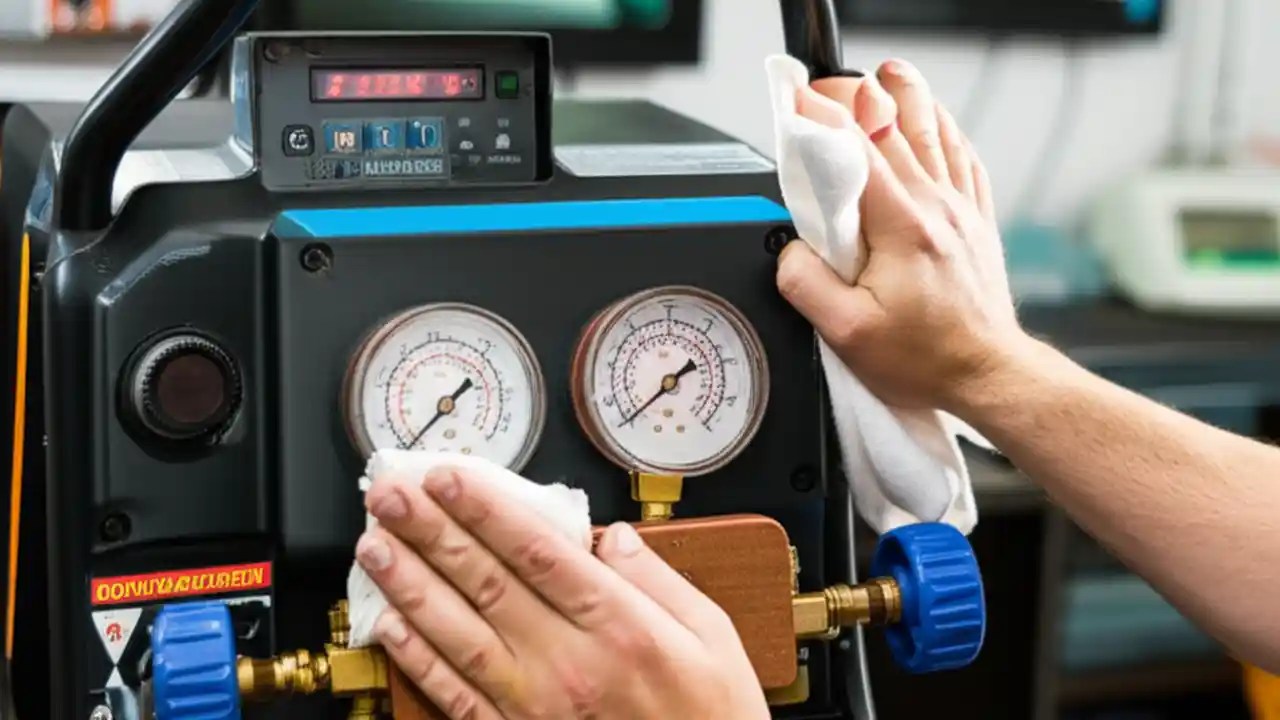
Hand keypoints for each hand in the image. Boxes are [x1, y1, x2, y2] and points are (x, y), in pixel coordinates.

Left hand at [356, 468, 769, 718]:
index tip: (449, 477)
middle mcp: (570, 663)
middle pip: (487, 583)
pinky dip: (419, 660)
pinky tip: (392, 624)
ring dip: (411, 586)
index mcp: (621, 627)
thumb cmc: (713, 718)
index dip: (486, 510)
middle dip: (433, 532)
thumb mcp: (715, 637)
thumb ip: (660, 580)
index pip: (537, 552)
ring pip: (459, 633)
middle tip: (393, 494)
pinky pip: (457, 694)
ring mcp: (537, 705)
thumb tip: (612, 538)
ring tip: (375, 545)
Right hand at [777, 59, 1031, 411]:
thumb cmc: (926, 357)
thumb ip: (806, 284)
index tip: (796, 101)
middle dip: (855, 96)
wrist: (987, 373)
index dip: (822, 117)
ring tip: (889, 74)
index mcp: (902, 225)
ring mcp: (961, 210)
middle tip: (825, 86)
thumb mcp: (846, 333)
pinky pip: (965, 159)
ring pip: (936, 133)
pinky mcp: (977, 222)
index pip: (857, 149)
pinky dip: (948, 131)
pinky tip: (938, 121)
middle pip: (896, 127)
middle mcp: (936, 206)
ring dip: (909, 96)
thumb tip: (789, 251)